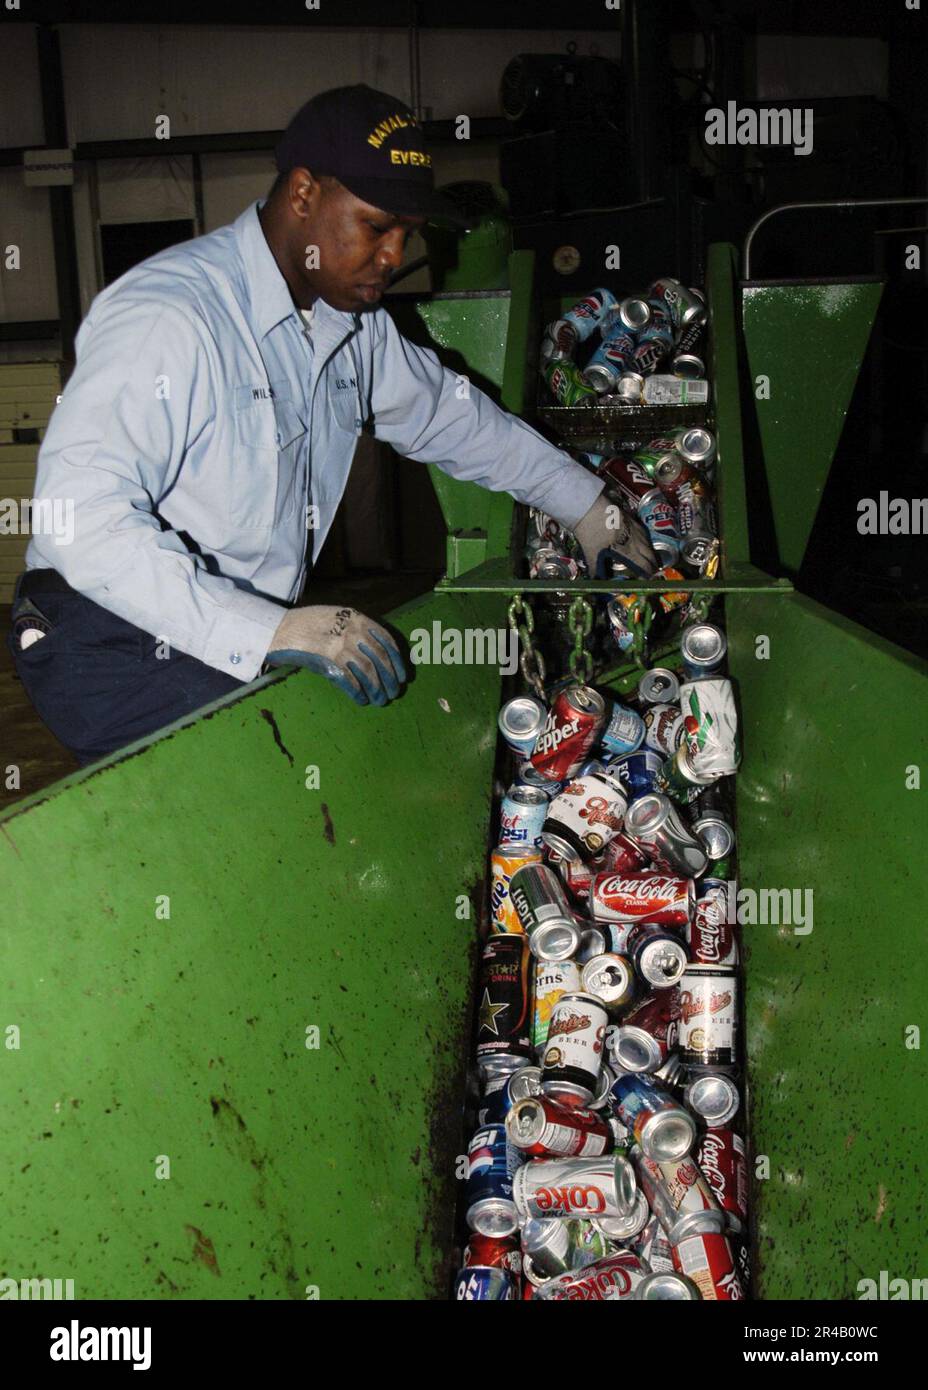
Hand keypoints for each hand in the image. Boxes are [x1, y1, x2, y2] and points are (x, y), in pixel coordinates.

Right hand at [266, 605, 405, 705]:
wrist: (282, 629)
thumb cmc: (309, 624)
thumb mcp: (337, 618)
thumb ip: (356, 630)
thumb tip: (376, 655)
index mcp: (358, 618)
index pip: (387, 640)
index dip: (397, 661)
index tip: (402, 676)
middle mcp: (353, 631)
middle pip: (380, 659)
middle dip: (390, 679)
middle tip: (394, 693)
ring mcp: (341, 645)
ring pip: (368, 672)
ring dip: (377, 689)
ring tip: (380, 700)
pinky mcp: (329, 660)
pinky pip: (350, 680)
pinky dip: (358, 692)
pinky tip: (361, 700)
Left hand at [571, 493, 656, 578]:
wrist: (589, 507)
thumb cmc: (592, 531)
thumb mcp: (591, 553)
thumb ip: (595, 568)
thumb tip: (596, 580)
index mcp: (629, 551)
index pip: (644, 565)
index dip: (648, 574)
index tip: (648, 579)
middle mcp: (636, 540)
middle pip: (650, 554)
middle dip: (653, 564)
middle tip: (652, 571)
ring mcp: (635, 528)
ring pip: (648, 543)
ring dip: (650, 552)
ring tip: (649, 558)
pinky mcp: (631, 519)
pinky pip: (643, 533)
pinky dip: (645, 541)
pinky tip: (641, 541)